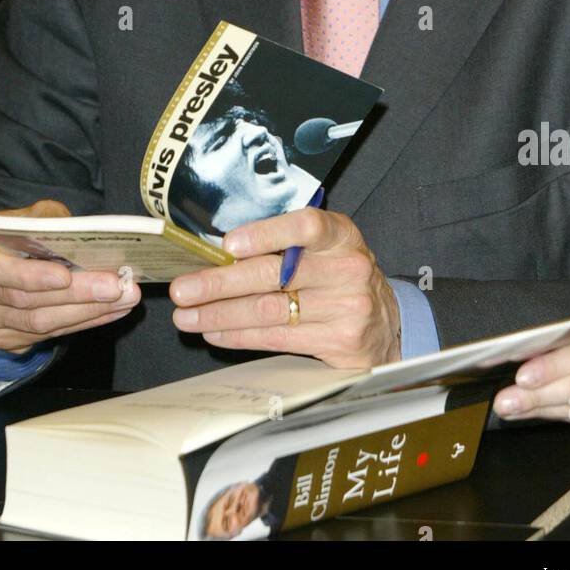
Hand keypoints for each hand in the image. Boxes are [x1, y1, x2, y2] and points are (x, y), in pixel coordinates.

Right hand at [0, 199, 140, 353]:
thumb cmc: (12, 230)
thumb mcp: (24, 214)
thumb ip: (48, 221)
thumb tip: (87, 237)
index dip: (30, 275)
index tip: (65, 275)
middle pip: (24, 301)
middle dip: (76, 294)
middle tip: (117, 286)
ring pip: (38, 324)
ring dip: (87, 312)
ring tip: (124, 298)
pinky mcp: (2, 339)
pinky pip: (46, 336)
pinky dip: (82, 323)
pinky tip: (109, 311)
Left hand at [169, 207, 401, 369]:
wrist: (385, 320)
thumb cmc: (339, 275)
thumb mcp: (326, 247)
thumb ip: (286, 243)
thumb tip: (220, 249)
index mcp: (341, 235)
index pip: (306, 227)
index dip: (266, 234)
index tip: (229, 243)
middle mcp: (347, 270)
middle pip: (275, 275)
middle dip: (220, 283)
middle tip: (183, 289)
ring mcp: (346, 309)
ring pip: (269, 311)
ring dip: (220, 314)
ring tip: (187, 315)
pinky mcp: (339, 343)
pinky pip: (277, 339)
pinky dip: (239, 336)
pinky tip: (215, 331)